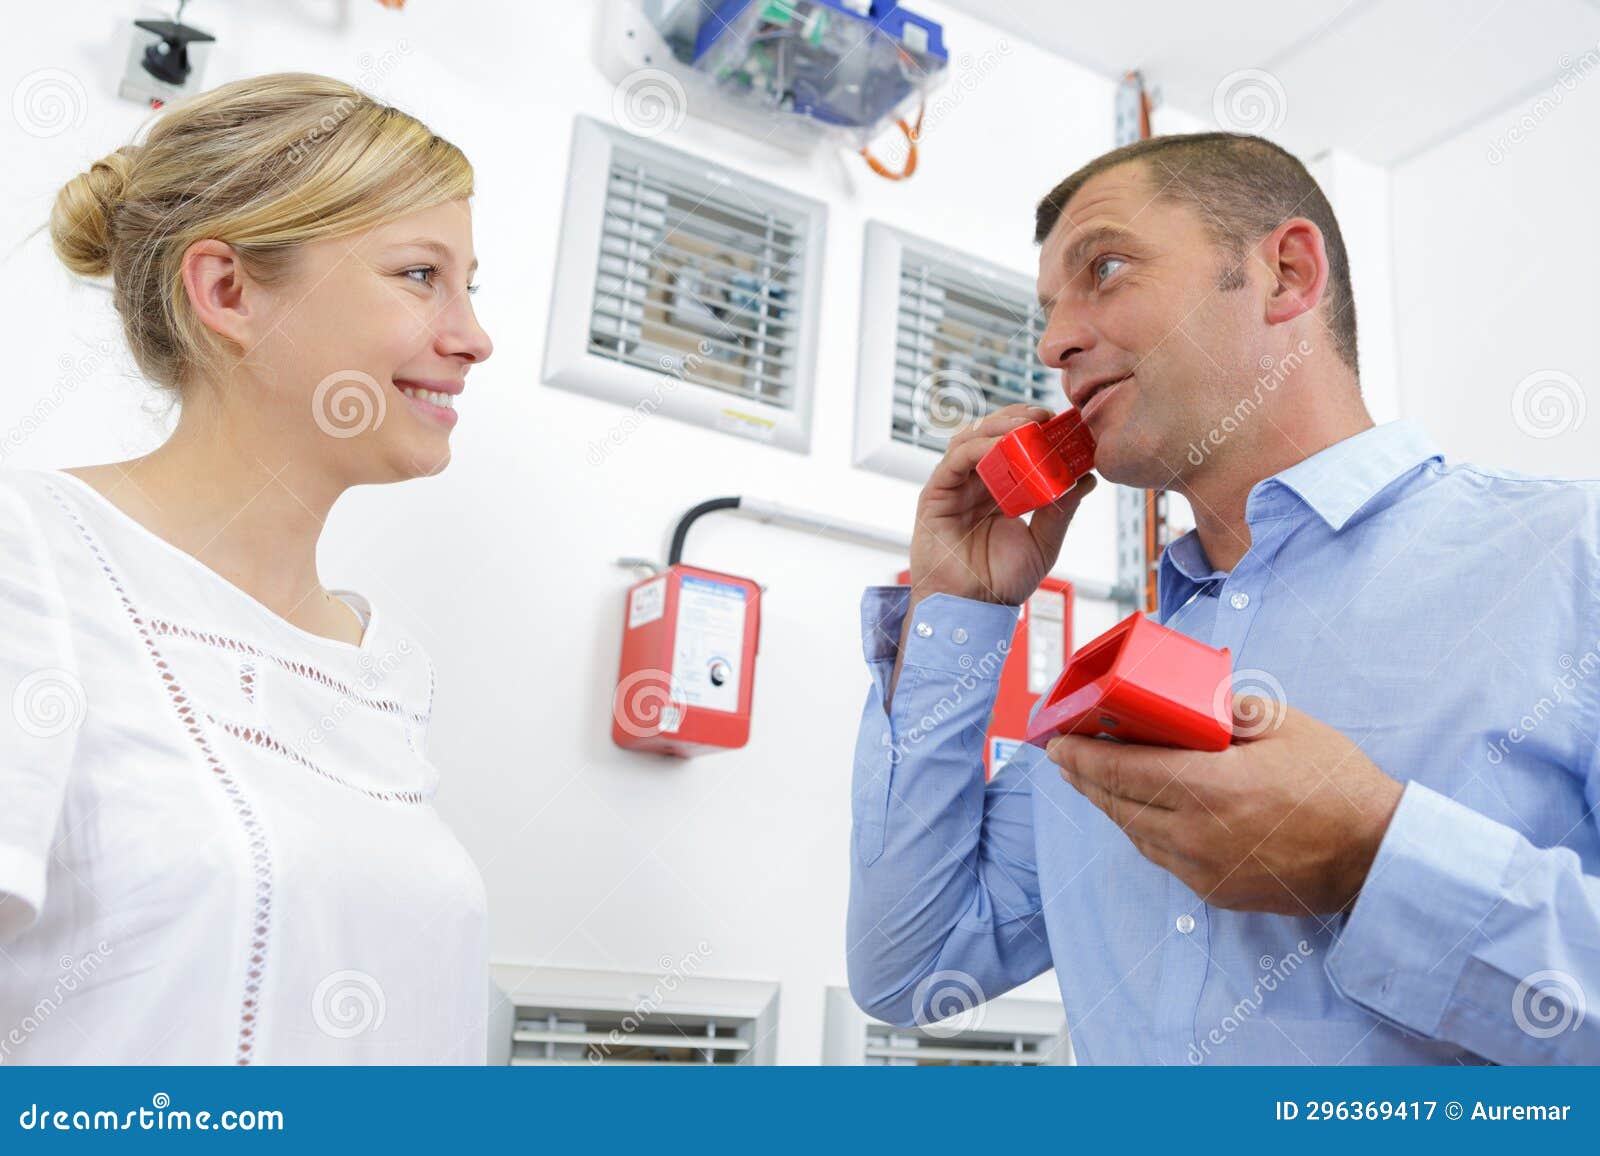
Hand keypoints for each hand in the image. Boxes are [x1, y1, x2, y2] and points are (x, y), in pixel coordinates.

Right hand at [907, 404, 1097, 608]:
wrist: (974, 610)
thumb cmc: (1001, 583)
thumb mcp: (1043, 543)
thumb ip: (1061, 509)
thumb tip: (1087, 479)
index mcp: (999, 493)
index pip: (1014, 449)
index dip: (1034, 431)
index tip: (1061, 424)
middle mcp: (975, 485)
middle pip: (991, 436)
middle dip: (1017, 419)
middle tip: (1044, 416)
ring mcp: (954, 488)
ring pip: (971, 440)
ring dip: (998, 426)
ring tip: (1025, 425)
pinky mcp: (935, 495)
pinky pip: (954, 461)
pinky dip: (977, 447)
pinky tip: (999, 446)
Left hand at [1046, 696, 1404, 914]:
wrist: (1376, 855)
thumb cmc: (1336, 785)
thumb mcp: (1285, 725)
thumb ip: (1228, 710)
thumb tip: (1186, 700)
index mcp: (1211, 788)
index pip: (1122, 770)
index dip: (1081, 757)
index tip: (1057, 744)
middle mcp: (1197, 834)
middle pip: (1118, 803)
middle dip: (1085, 778)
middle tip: (1064, 757)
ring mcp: (1203, 868)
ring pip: (1134, 832)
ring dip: (1110, 804)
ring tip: (1094, 779)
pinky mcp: (1214, 891)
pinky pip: (1161, 856)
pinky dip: (1142, 830)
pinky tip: (1139, 811)